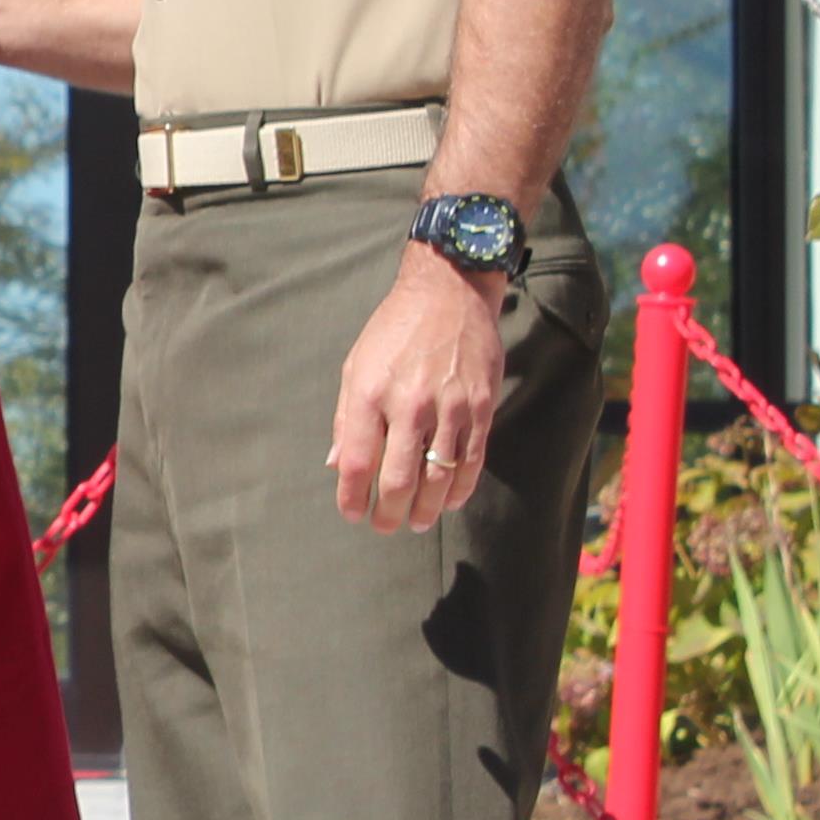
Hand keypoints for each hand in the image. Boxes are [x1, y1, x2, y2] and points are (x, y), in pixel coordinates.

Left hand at [331, 244, 508, 532]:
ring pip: (438, 478)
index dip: (351, 497)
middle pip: (397, 479)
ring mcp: (450, 407)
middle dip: (388, 513)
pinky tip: (449, 502)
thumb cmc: (394, 331)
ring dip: (426, 509)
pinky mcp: (482, 407)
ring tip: (416, 521)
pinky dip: (460, 489)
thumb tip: (336, 464)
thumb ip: (346, 418)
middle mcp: (409, 404)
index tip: (352, 513)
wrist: (450, 293)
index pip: (355, 462)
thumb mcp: (356, 366)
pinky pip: (472, 461)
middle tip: (385, 526)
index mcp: (370, 394)